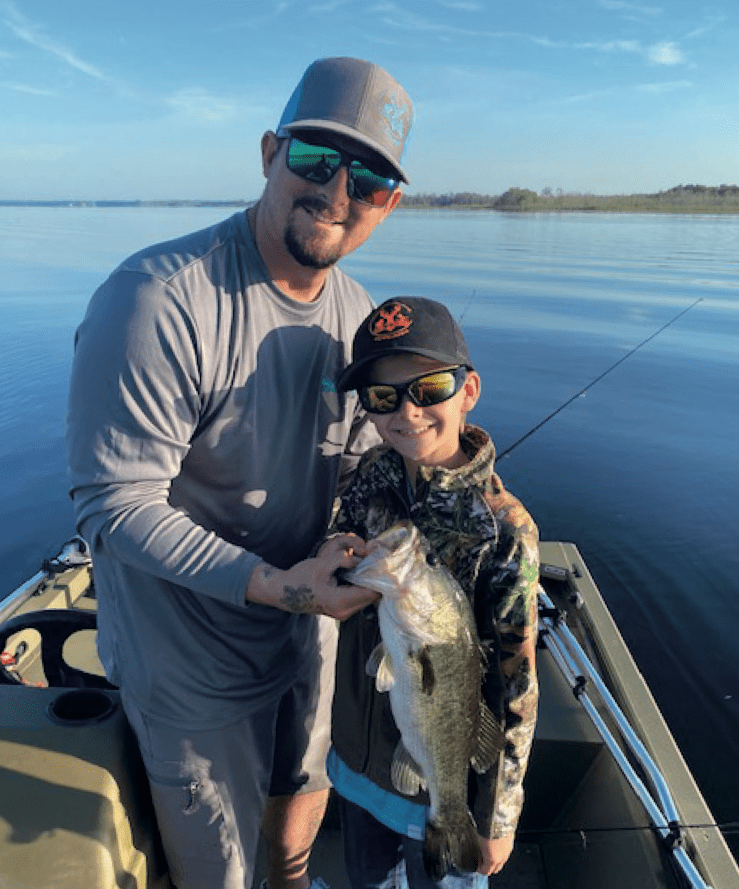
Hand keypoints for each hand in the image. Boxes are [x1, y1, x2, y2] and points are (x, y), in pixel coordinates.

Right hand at [247, 534, 377, 619]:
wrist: (284, 592)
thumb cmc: (300, 577)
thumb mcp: (321, 564)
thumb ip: (342, 560)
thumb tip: (360, 559)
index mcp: (340, 601)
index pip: (371, 592)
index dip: (380, 578)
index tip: (383, 563)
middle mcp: (344, 611)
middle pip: (372, 596)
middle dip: (376, 579)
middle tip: (376, 561)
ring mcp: (343, 613)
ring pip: (367, 598)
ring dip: (369, 583)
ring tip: (367, 566)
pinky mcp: (341, 610)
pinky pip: (359, 598)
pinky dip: (362, 586)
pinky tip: (359, 574)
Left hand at [477, 833, 513, 875]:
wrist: (497, 819)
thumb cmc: (485, 829)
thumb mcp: (478, 841)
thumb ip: (479, 850)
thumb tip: (478, 851)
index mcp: (492, 860)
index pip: (486, 871)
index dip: (481, 870)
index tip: (477, 867)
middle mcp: (502, 858)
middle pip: (496, 869)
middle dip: (489, 868)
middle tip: (483, 862)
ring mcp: (508, 851)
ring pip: (502, 861)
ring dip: (496, 860)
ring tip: (489, 851)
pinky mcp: (511, 843)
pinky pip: (506, 852)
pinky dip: (501, 852)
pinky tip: (496, 845)